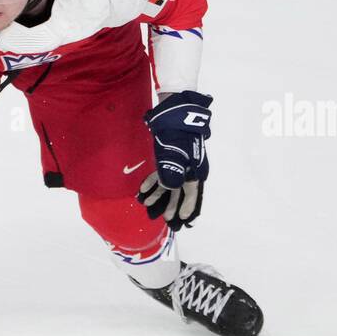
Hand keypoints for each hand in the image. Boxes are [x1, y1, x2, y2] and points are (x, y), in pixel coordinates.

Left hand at [138, 90, 211, 230]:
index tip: (184, 219)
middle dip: (173, 204)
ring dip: (159, 194)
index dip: (187, 206)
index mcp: (194, 171)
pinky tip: (142, 190)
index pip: (192, 192)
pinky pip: (161, 173)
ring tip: (148, 204)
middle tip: (167, 218)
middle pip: (181, 191)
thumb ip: (172, 175)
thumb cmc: (177, 138)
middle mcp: (188, 169)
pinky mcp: (167, 157)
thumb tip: (170, 187)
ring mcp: (178, 163)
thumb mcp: (175, 157)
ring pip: (169, 183)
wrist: (173, 116)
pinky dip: (152, 181)